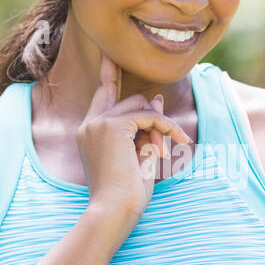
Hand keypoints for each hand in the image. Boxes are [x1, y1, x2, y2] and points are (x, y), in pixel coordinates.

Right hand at [78, 53, 191, 227]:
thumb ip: (144, 127)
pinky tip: (175, 146)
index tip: (110, 53)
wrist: (112, 211)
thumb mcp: (140, 155)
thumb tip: (157, 98)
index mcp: (90, 132)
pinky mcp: (112, 126)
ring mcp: (98, 124)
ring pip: (141, 106)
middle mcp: (90, 124)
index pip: (103, 93)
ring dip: (160, 127)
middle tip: (166, 148)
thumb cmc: (125, 194)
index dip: (109, 72)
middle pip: (131, 101)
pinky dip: (166, 128)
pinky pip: (149, 116)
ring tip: (163, 154)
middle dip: (153, 121)